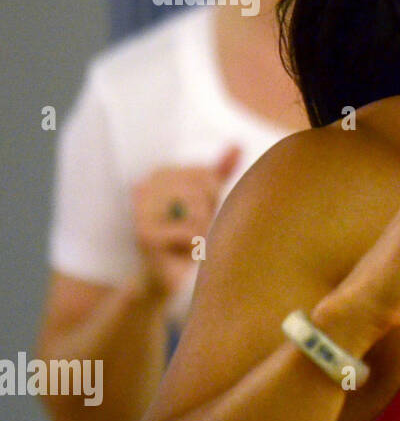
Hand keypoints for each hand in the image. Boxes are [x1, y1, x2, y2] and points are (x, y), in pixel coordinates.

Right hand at [131, 146, 240, 296]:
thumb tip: (237, 144)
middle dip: (209, 215)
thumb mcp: (206, 202)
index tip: (198, 214)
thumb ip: (219, 173)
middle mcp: (145, 185)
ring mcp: (141, 210)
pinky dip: (196, 246)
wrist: (166, 276)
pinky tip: (182, 253)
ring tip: (188, 241)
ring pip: (199, 210)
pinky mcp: (145, 234)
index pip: (207, 175)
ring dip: (203, 231)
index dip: (214, 197)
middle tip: (193, 231)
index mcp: (160, 173)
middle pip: (204, 190)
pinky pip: (191, 232)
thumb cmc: (188, 236)